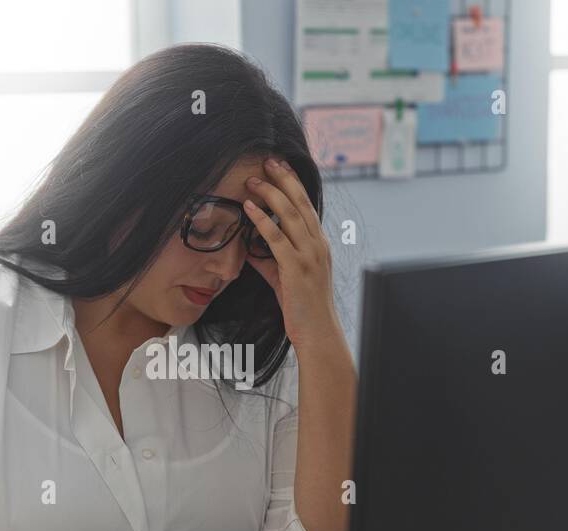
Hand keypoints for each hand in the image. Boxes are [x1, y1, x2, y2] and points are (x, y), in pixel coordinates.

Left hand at [243, 157, 345, 353]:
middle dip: (284, 179)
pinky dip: (262, 221)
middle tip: (268, 161)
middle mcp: (318, 245)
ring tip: (252, 180)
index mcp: (319, 244)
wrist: (318, 332)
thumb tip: (249, 249)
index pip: (307, 206)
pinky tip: (249, 209)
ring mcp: (309, 255)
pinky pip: (276, 238)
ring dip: (270, 194)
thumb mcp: (285, 279)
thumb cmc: (303, 308)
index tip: (279, 167)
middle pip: (301, 203)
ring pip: (290, 215)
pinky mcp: (296, 268)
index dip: (293, 184)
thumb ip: (269, 261)